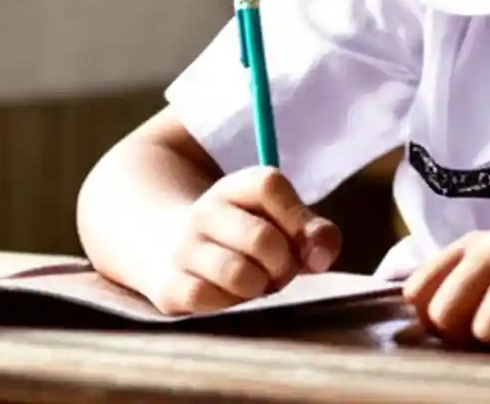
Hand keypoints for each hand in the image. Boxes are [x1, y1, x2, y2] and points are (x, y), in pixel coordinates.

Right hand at [147, 167, 341, 314]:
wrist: (173, 251)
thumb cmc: (249, 241)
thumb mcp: (284, 225)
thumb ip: (315, 234)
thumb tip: (322, 258)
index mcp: (237, 187)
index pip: (269, 185)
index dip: (297, 218)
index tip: (304, 242)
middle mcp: (206, 211)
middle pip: (261, 238)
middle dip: (284, 264)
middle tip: (281, 272)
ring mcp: (182, 247)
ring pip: (236, 273)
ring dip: (258, 287)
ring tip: (256, 284)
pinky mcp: (167, 284)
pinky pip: (207, 298)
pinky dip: (228, 304)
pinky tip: (228, 296)